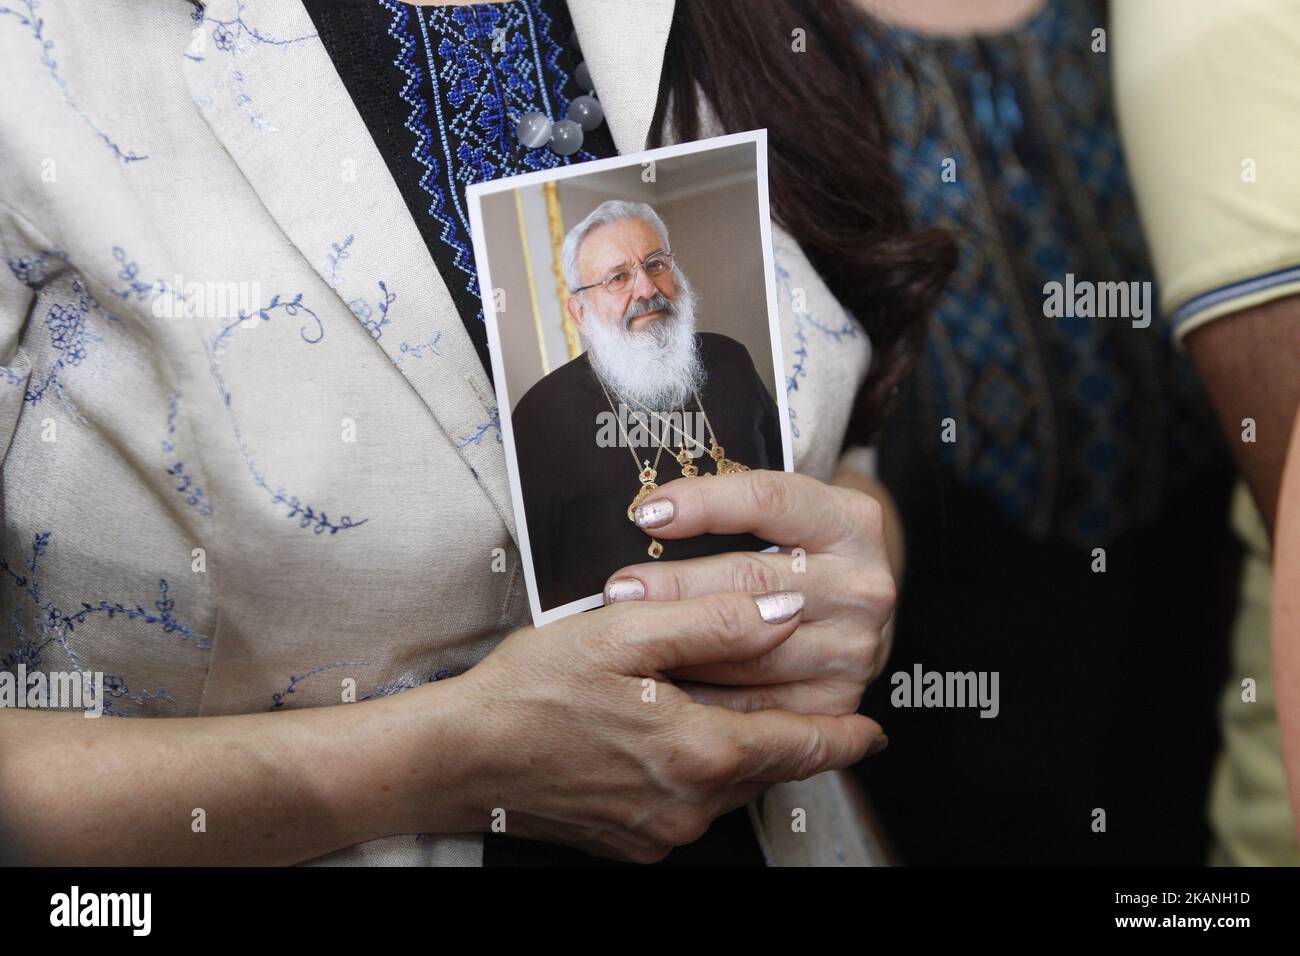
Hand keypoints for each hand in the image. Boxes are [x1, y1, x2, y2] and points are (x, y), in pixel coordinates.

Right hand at [444, 589, 885, 862]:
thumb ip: (712, 622)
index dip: (844, 738)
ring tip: (725, 709)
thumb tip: (784, 613)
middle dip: (789, 737)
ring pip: (728, 786)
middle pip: (766, 767)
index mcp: (698, 752)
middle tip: (804, 703)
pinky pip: (688, 805)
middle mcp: (689, 806)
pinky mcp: (632, 844)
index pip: (800, 747)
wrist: (457, 760)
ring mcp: (659, 832)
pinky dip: (696, 772)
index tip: (873, 731)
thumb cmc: (530, 690)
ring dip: (738, 751)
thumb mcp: (620, 633)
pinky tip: (666, 737)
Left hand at [604, 469, 895, 716]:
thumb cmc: (789, 553)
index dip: (707, 504)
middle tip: (620, 589)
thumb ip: (731, 510)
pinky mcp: (834, 702)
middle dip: (678, 585)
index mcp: (852, 522)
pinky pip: (754, 705)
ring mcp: (854, 650)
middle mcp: (864, 587)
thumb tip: (649, 515)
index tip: (649, 514)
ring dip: (681, 645)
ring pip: (752, 648)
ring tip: (627, 637)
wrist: (846, 611)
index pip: (771, 501)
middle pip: (755, 579)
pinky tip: (658, 684)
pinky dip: (701, 696)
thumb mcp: (779, 516)